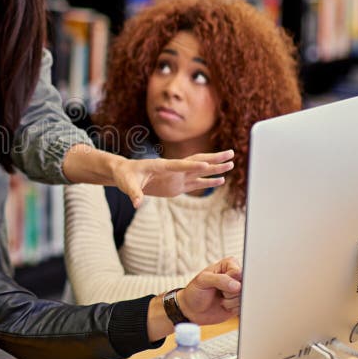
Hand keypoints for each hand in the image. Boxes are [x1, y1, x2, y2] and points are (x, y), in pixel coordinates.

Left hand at [113, 150, 233, 206]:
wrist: (125, 173)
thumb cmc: (125, 176)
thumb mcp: (127, 185)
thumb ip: (134, 193)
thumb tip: (137, 204)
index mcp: (161, 166)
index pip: (179, 165)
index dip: (192, 165)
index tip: (207, 164)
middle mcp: (173, 169)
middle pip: (197, 162)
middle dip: (214, 158)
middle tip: (231, 154)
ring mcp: (177, 177)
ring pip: (200, 171)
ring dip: (215, 168)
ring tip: (232, 164)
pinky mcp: (177, 185)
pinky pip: (196, 182)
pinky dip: (208, 181)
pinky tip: (220, 180)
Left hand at [179, 257, 241, 325]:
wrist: (193, 310)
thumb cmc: (196, 291)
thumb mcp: (203, 280)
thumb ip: (219, 280)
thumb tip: (238, 286)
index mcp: (228, 264)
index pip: (238, 272)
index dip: (228, 280)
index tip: (217, 282)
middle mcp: (236, 276)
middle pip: (244, 286)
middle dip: (230, 292)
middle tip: (219, 291)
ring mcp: (239, 290)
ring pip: (244, 297)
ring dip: (230, 301)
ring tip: (220, 298)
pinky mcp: (241, 303)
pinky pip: (244, 307)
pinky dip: (232, 308)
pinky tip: (224, 305)